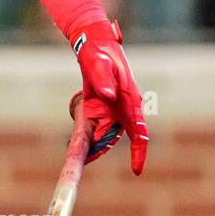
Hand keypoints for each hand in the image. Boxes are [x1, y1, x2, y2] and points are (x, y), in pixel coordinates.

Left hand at [72, 20, 147, 173]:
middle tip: (84, 158)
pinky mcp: (100, 108)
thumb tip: (109, 96)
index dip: (138, 151)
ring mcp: (112, 109)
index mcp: (130, 101)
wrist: (92, 44)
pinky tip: (75, 145)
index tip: (136, 170)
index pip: (139, 131)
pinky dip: (88, 137)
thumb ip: (103, 80)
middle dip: (102, 148)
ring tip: (77, 155)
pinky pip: (95, 128)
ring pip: (104, 135)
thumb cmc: (99, 53)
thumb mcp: (99, 64)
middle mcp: (123, 108)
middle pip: (116, 137)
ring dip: (93, 145)